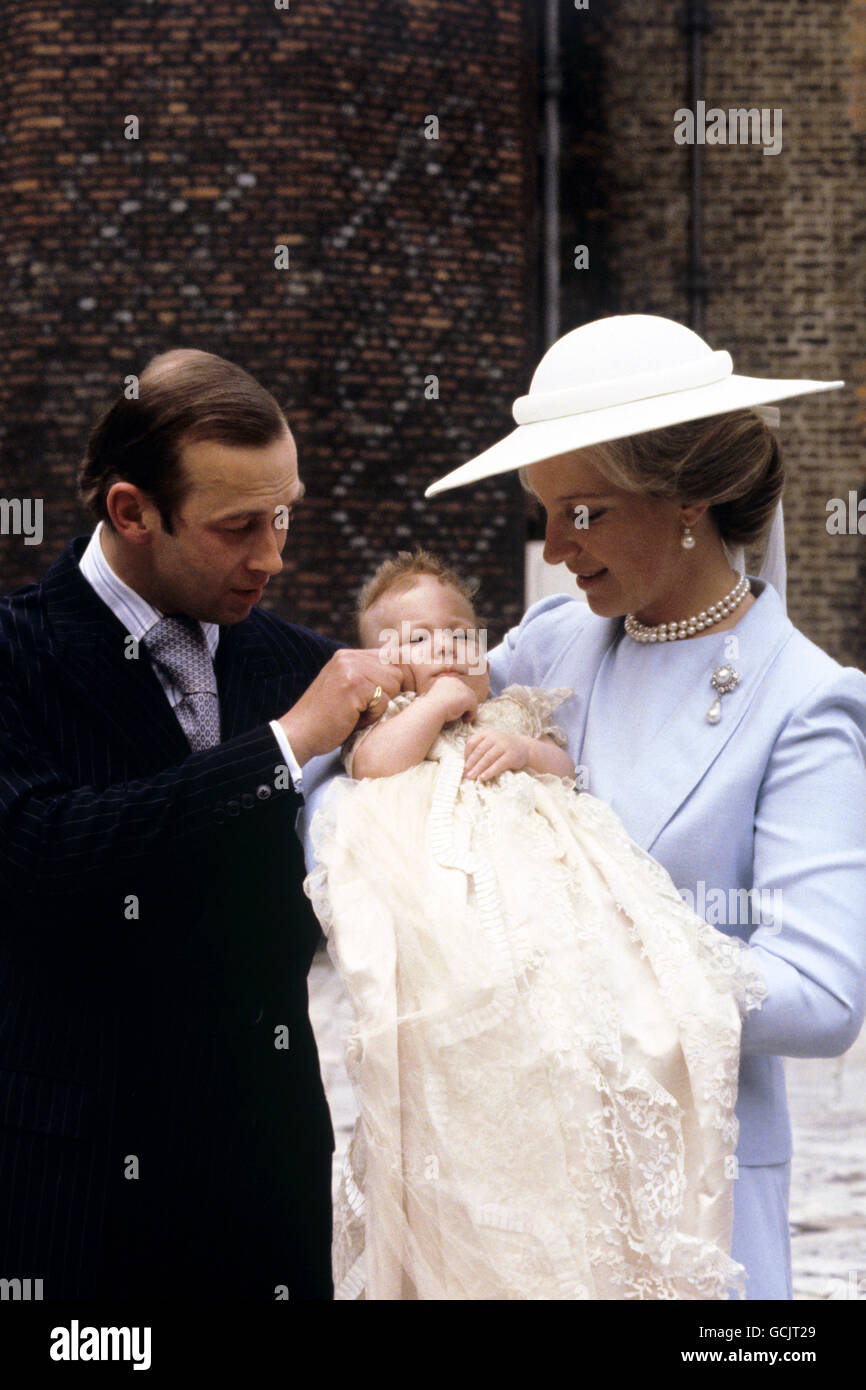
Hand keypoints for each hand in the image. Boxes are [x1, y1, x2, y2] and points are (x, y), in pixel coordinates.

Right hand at [277, 649, 406, 764]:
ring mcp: (350, 668)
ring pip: (393, 685)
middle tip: (361, 709)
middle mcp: (349, 656)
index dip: (393, 681)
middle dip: (386, 695)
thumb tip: (404, 675)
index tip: (381, 698)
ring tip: (356, 713)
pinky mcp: (353, 685)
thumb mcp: (346, 689)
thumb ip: (367, 677)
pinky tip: (352, 718)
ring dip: (379, 706)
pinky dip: (372, 716)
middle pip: (396, 672)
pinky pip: (384, 700)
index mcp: (348, 655)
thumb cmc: (326, 719)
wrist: (298, 734)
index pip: (390, 658)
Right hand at [424, 673, 479, 724]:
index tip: (454, 708)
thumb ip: (446, 698)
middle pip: (465, 693)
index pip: (457, 689)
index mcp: (446, 680)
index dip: (457, 699)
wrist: (432, 709)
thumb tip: (456, 705)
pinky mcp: (469, 698)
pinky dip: (471, 715)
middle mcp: (456, 682)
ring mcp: (464, 689)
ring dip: (469, 710)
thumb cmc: (431, 707)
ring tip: (464, 719)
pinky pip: (474, 708)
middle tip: (463, 715)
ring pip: (471, 700)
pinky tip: (465, 720)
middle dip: (465, 704)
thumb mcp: (437, 699)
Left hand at [463, 730, 528, 781]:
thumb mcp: (490, 743)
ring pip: (488, 757)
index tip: (464, 765)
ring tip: (471, 777)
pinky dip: (489, 771)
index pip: (472, 742)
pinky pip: (498, 764)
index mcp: (487, 733)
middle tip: (465, 774)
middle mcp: (495, 737)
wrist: (524, 747)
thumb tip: (466, 766)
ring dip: (478, 768)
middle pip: (479, 751)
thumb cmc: (503, 748)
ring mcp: (504, 745)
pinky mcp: (511, 755)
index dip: (466, 754)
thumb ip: (479, 749)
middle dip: (471, 763)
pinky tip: (483, 777)